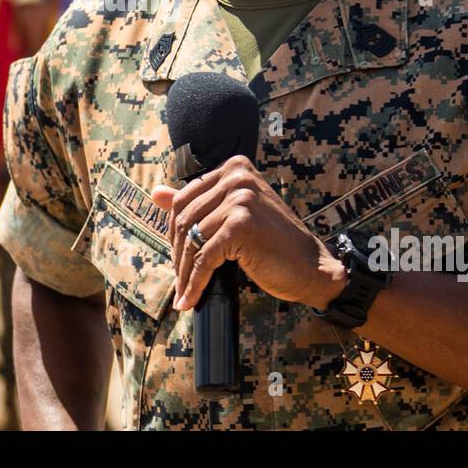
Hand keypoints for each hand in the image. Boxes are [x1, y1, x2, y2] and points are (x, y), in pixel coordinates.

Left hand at [152, 156, 347, 311]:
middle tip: (180, 280)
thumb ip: (198, 202)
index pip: (184, 198)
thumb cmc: (274, 243)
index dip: (175, 233)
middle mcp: (236, 177)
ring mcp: (239, 199)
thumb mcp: (235, 215)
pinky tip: (191, 299)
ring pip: (192, 240)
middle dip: (178, 254)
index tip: (178, 257)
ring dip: (185, 273)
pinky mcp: (240, 225)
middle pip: (185, 218)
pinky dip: (195, 283)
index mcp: (234, 168)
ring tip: (185, 293)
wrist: (311, 267)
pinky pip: (205, 258)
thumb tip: (156, 193)